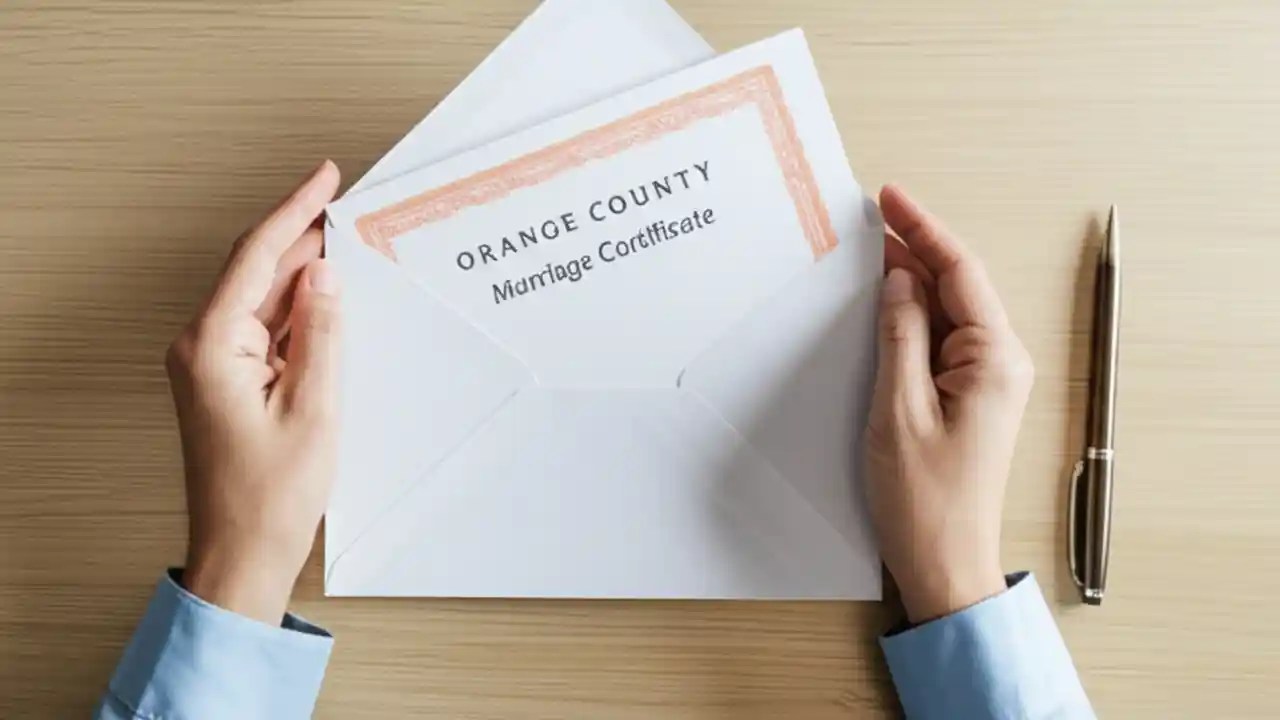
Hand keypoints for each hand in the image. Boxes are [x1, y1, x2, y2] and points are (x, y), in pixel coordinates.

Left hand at [166, 161, 341, 623]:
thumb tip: (326, 276)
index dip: (295, 210)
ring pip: (265, 301)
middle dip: (304, 238)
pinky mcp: (229, 383)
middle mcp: (202, 347)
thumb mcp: (314, 408)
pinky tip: (331, 306)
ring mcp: (213, 365)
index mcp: (213, 345)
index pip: (257, 256)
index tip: (325, 176)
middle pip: (258, 272)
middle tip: (352, 209)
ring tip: (352, 249)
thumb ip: (321, 334)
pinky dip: (300, 315)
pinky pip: (267, 332)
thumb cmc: (271, 495)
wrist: (243, 553)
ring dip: (305, 278)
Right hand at [865, 185, 1033, 623]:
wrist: (946, 563)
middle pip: (957, 284)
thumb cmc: (925, 499)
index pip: (959, 272)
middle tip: (869, 216)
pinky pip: (942, 339)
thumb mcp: (898, 409)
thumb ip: (900, 336)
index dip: (923, 228)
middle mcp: (1000, 362)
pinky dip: (913, 316)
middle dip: (915, 247)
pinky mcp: (969, 397)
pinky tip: (886, 303)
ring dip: (912, 280)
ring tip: (869, 249)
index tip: (889, 198)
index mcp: (994, 360)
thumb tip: (898, 281)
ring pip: (948, 310)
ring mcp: (987, 380)